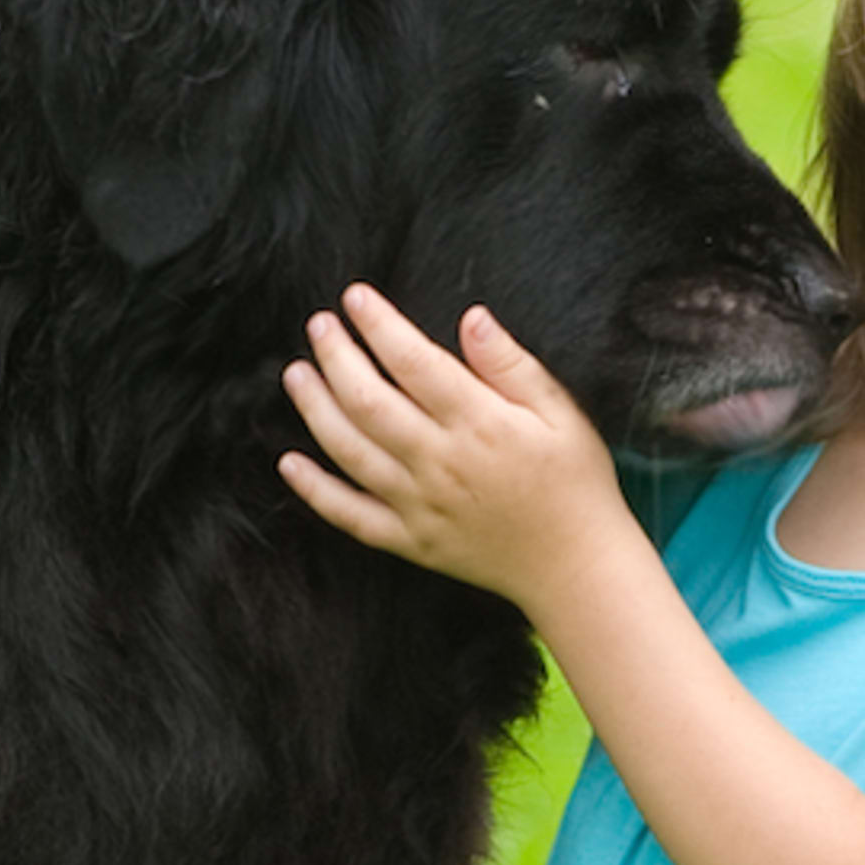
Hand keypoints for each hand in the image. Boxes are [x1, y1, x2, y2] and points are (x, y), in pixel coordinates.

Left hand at [278, 284, 631, 607]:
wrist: (576, 566)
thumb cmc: (575, 483)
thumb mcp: (562, 413)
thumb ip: (511, 366)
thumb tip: (472, 318)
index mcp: (480, 424)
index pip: (414, 363)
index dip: (379, 325)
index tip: (355, 297)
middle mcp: (441, 463)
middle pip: (368, 402)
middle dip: (336, 357)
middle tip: (318, 325)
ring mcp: (420, 506)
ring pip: (350, 452)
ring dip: (315, 409)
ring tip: (297, 374)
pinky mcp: (411, 541)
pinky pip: (351, 516)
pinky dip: (316, 491)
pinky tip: (288, 464)